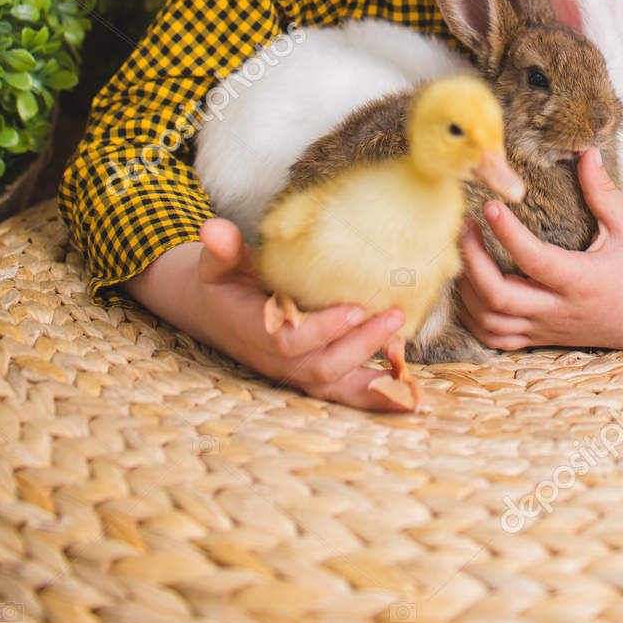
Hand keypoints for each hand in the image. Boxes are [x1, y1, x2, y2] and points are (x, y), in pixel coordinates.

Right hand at [130, 218, 412, 411]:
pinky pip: (346, 394)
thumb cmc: (226, 283)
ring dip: (374, 370)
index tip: (354, 309)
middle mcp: (276, 360)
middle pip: (320, 366)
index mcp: (253, 331)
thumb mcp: (217, 263)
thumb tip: (211, 226)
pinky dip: (378, 397)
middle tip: (394, 315)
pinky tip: (411, 395)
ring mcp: (296, 373)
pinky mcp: (314, 377)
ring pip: (337, 383)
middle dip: (360, 345)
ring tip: (405, 339)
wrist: (218, 315)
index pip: (288, 340)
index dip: (322, 329)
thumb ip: (221, 249)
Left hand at [455, 147, 622, 349]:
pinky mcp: (540, 338)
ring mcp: (546, 328)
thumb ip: (604, 191)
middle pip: (499, 298)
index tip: (491, 205)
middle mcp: (559, 309)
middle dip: (473, 262)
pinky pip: (494, 338)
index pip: (536, 260)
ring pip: (490, 321)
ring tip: (463, 251)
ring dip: (467, 288)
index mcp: (582, 280)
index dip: (508, 234)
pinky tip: (467, 286)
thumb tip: (586, 150)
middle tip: (464, 227)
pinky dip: (472, 316)